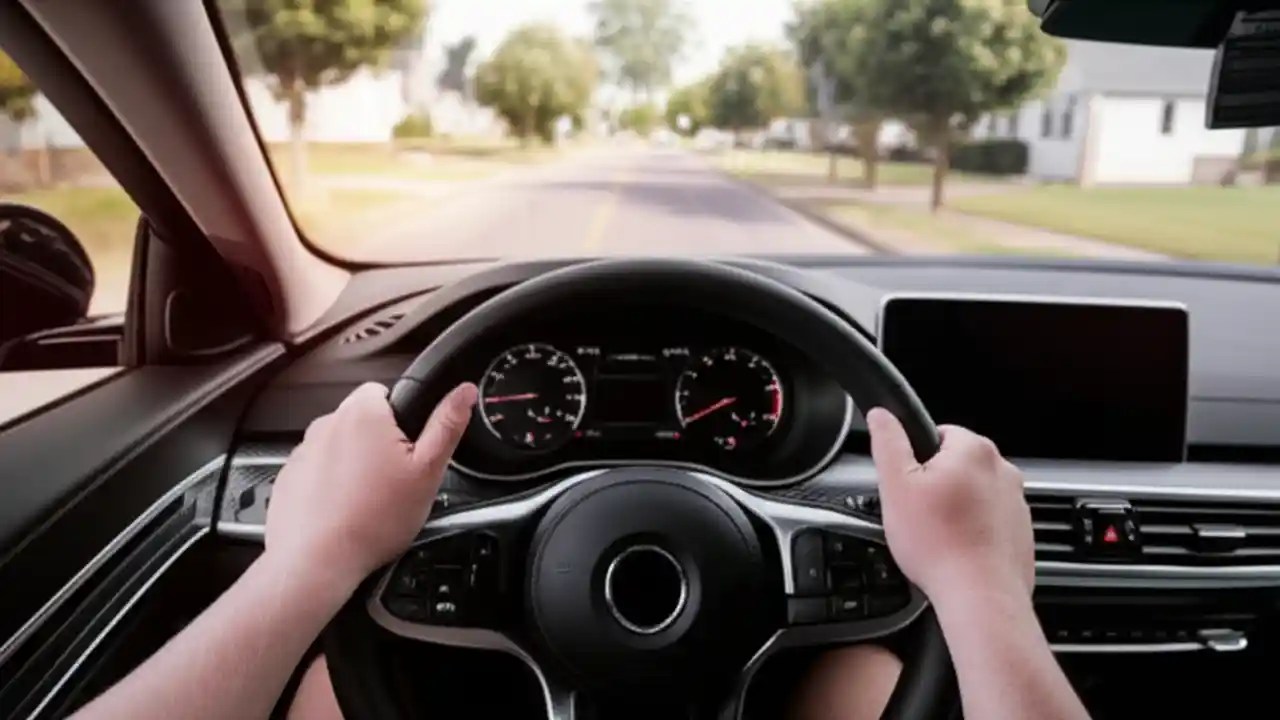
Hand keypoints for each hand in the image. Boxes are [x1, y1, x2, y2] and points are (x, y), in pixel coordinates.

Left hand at [266, 382, 477, 591]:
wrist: (317, 562)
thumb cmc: (372, 520)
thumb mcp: (427, 472)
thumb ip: (447, 426)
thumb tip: (464, 393)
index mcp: (363, 413)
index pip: (385, 391)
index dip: (402, 419)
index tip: (408, 449)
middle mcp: (327, 424)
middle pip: (362, 420)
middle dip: (379, 443)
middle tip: (394, 479)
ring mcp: (303, 450)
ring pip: (340, 447)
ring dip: (354, 464)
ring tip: (368, 500)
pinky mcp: (289, 476)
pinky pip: (318, 471)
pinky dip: (330, 485)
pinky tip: (344, 510)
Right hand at [867, 408, 1033, 606]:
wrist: (980, 596)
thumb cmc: (940, 545)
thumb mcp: (896, 487)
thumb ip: (888, 443)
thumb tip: (882, 416)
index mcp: (973, 450)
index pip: (938, 434)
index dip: (916, 459)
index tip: (908, 485)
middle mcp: (1002, 470)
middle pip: (956, 464)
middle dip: (936, 485)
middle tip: (919, 513)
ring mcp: (1017, 501)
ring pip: (974, 493)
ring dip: (956, 508)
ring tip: (938, 536)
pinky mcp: (1021, 530)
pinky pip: (989, 520)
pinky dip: (974, 530)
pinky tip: (957, 549)